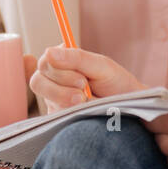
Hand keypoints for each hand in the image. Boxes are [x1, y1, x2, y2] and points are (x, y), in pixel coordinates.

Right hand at [30, 46, 144, 113]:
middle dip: (62, 89)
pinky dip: (70, 113)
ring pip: (46, 100)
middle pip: (38, 82)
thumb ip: (76, 58)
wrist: (129, 107)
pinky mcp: (57, 116)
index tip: (82, 81)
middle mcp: (54, 78)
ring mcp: (54, 98)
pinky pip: (54, 116)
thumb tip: (48, 52)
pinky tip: (83, 112)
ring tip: (87, 103)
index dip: (59, 72)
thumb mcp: (100, 66)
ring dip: (67, 101)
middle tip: (84, 95)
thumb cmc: (115, 82)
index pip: (44, 63)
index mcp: (62, 61)